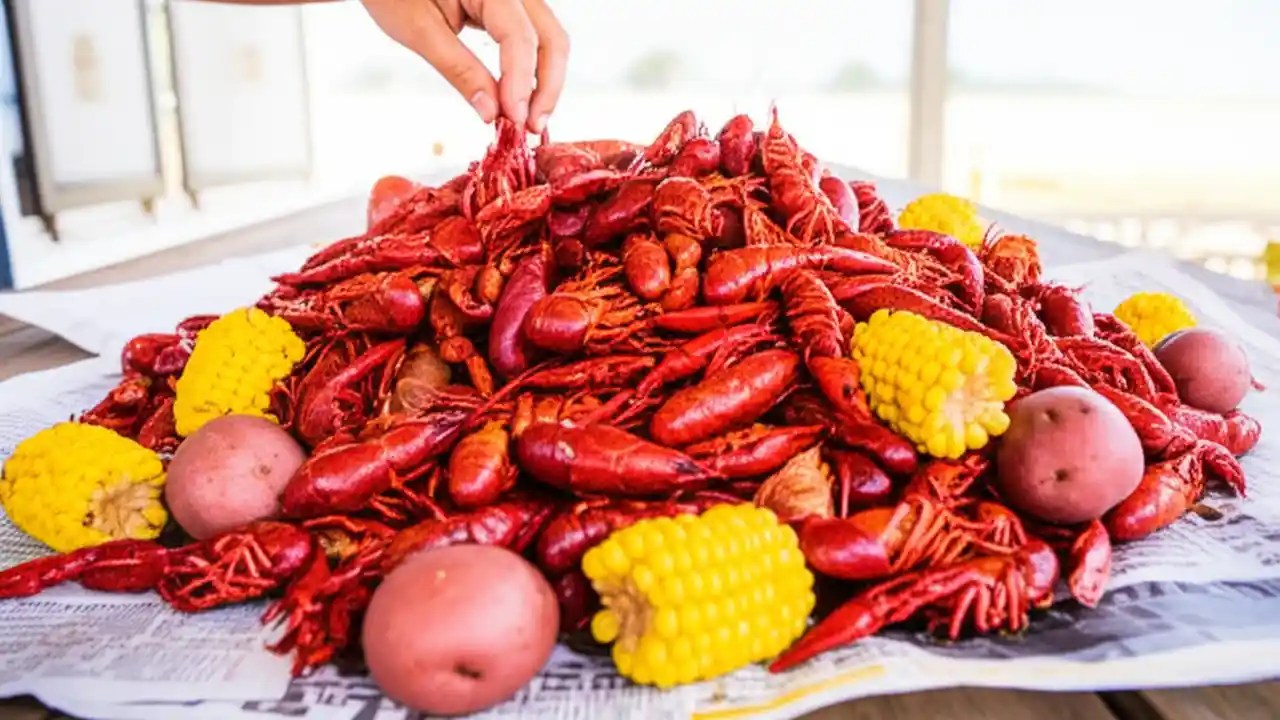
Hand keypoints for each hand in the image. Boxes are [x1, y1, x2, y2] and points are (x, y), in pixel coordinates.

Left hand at [359, 0, 567, 132]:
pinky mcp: (508, 6)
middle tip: (530, 127)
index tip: (514, 119)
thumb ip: (459, 69)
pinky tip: (521, 97)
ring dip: (544, 81)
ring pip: (548, 39)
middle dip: (546, 86)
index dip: (521, 82)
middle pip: (550, 37)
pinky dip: (532, 69)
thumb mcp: (419, 29)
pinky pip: (533, 37)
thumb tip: (491, 111)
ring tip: (527, 119)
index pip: (519, 36)